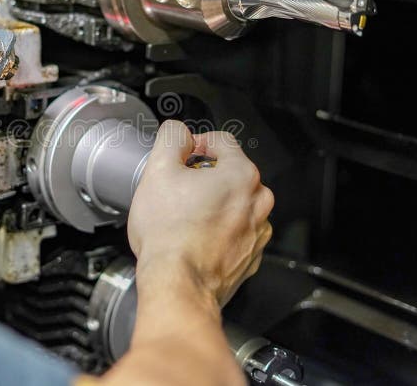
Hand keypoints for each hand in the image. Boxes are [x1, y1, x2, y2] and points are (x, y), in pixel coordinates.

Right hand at [129, 120, 273, 305]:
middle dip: (204, 176)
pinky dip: (218, 232)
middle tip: (178, 189)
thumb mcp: (158, 170)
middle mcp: (258, 202)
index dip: (195, 144)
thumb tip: (178, 132)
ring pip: (234, 204)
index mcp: (241, 174)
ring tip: (184, 217)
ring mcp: (257, 232)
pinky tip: (194, 238)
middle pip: (230, 173)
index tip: (183, 156)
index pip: (221, 141)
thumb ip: (171, 138)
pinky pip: (235, 233)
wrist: (178, 285)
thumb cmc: (169, 235)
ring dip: (213, 204)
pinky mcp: (250, 257)